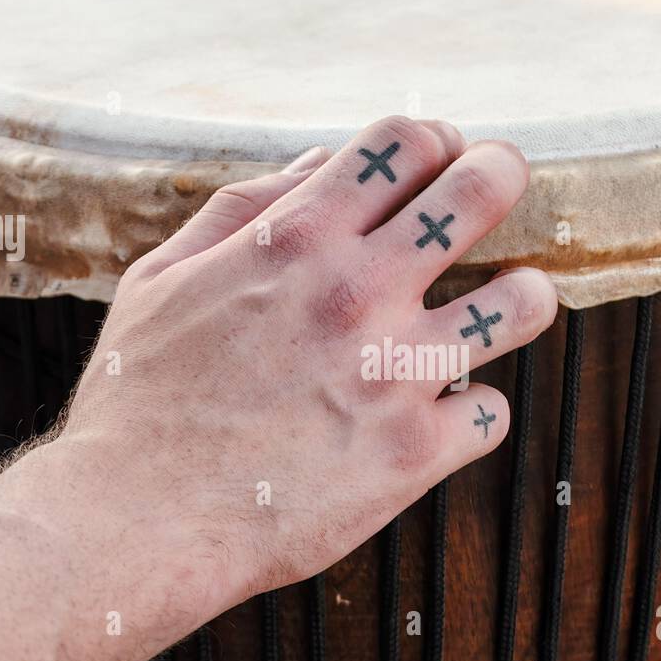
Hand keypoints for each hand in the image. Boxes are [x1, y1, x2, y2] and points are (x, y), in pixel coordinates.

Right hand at [41, 116, 557, 647]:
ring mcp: (396, 373)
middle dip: (501, 175)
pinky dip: (471, 413)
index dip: (437, 140)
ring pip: (523, 303)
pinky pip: (492, 412)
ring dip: (520, 297)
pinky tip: (442, 415)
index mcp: (298, 240)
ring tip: (506, 306)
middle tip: (499, 190)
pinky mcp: (416, 452)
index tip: (441, 161)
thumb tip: (320, 166)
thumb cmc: (139, 399)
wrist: (136, 521)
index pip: (407, 141)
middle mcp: (359, 292)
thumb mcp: (163, 278)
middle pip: (481, 192)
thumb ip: (243, 210)